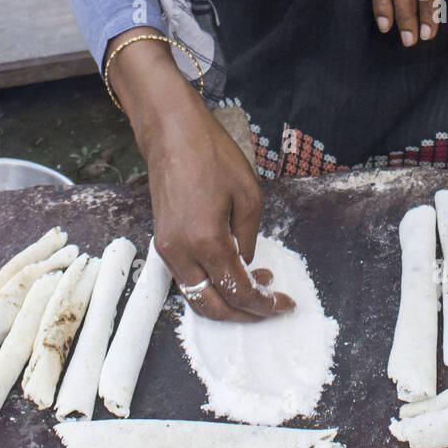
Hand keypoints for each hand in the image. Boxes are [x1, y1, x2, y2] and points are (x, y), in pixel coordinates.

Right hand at [109, 35, 294, 322]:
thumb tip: (246, 263)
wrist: (171, 133)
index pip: (237, 291)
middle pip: (211, 307)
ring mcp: (166, 249)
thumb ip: (248, 237)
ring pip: (195, 296)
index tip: (286, 304)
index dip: (264, 304)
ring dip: (225, 301)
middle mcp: (180, 253)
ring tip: (256, 284)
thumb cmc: (213, 155)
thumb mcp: (248, 194)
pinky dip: (209, 285)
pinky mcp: (162, 241)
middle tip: (270, 305)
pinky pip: (187, 278)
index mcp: (206, 241)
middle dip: (243, 314)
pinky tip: (231, 269)